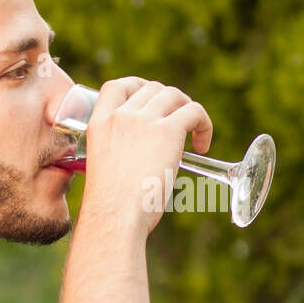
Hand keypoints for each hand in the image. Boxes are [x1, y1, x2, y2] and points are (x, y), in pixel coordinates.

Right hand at [80, 77, 212, 233]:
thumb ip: (120, 151)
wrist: (115, 216)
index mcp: (99, 123)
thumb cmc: (111, 206)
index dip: (137, 87)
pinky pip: (194, 112)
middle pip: (152, 88)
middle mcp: (121, 115)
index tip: (150, 103)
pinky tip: (202, 147)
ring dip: (188, 111)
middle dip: (169, 103)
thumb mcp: (104, 167)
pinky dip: (204, 125)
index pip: (116, 86)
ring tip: (193, 136)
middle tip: (179, 126)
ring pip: (174, 96)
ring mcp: (144, 120)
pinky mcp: (168, 130)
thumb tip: (147, 156)